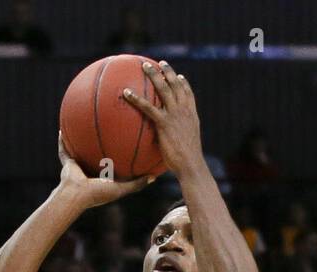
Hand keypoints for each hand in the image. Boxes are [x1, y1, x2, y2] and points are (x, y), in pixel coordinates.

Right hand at [57, 133, 154, 209]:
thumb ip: (136, 184)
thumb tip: (153, 178)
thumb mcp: (120, 188)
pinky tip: (63, 128)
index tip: (127, 138)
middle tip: (108, 125)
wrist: (77, 196)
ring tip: (83, 122)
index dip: (118, 151)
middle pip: (96, 151)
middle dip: (100, 140)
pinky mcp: (67, 163)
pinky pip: (64, 149)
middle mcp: (89, 169)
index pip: (111, 161)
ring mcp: (77, 166)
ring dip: (80, 138)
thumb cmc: (98, 193)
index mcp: (102, 176)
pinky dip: (62, 140)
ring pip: (79, 148)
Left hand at [121, 60, 204, 175]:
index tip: (178, 75)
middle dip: (167, 72)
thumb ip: (178, 138)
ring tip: (143, 66)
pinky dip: (136, 99)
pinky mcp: (164, 122)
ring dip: (153, 76)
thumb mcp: (186, 144)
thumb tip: (169, 143)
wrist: (190, 163)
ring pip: (163, 89)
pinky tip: (126, 93)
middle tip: (159, 63)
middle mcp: (184, 110)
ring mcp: (175, 114)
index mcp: (191, 114)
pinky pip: (147, 107)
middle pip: (176, 85)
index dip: (183, 83)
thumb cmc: (186, 160)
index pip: (188, 94)